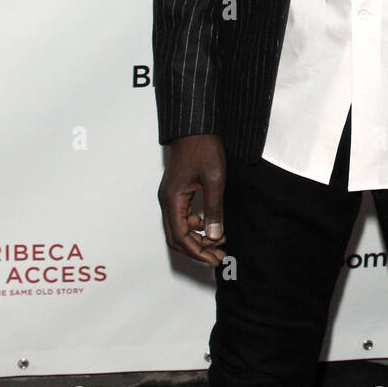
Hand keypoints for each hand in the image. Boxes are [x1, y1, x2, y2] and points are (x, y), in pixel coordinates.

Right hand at [158, 133, 227, 266]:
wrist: (196, 126)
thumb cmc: (203, 147)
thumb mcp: (214, 179)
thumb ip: (213, 209)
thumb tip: (215, 236)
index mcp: (172, 199)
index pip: (181, 237)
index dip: (197, 252)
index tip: (215, 260)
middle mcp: (167, 200)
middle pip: (176, 237)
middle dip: (197, 250)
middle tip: (218, 257)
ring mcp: (170, 196)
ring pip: (179, 228)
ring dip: (197, 239)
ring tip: (220, 242)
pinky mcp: (177, 192)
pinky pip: (182, 217)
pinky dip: (196, 226)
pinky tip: (213, 225)